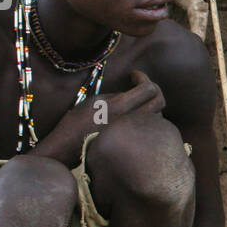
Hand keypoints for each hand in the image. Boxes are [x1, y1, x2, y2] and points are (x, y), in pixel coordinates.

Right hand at [34, 70, 165, 164]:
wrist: (67, 150)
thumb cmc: (76, 123)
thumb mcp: (93, 101)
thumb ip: (117, 95)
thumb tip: (135, 92)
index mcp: (118, 106)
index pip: (148, 88)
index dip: (143, 78)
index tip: (134, 76)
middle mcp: (130, 121)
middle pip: (159, 101)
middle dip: (154, 90)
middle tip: (143, 86)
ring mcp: (133, 135)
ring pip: (158, 116)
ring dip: (152, 106)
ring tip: (137, 103)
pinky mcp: (133, 146)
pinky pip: (150, 130)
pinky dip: (147, 121)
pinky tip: (135, 120)